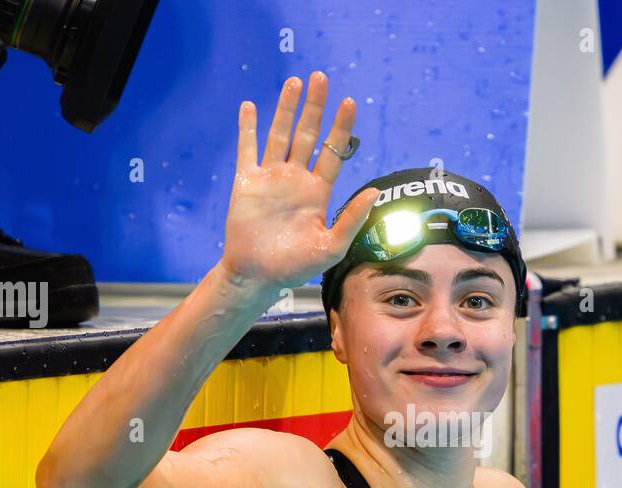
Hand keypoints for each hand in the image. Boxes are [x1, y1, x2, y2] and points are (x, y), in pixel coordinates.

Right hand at [216, 72, 378, 293]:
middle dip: (314, 107)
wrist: (257, 276)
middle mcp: (295, 179)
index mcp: (318, 192)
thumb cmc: (295, 267)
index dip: (341, 127)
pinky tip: (249, 106)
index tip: (350, 103)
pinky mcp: (246, 182)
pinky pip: (247, 149)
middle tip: (320, 78)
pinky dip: (247, 128)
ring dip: (286, 109)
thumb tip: (374, 192)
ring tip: (294, 82)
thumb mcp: (331, 246)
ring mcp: (270, 178)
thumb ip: (352, 218)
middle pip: (308, 134)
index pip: (333, 151)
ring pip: (280, 135)